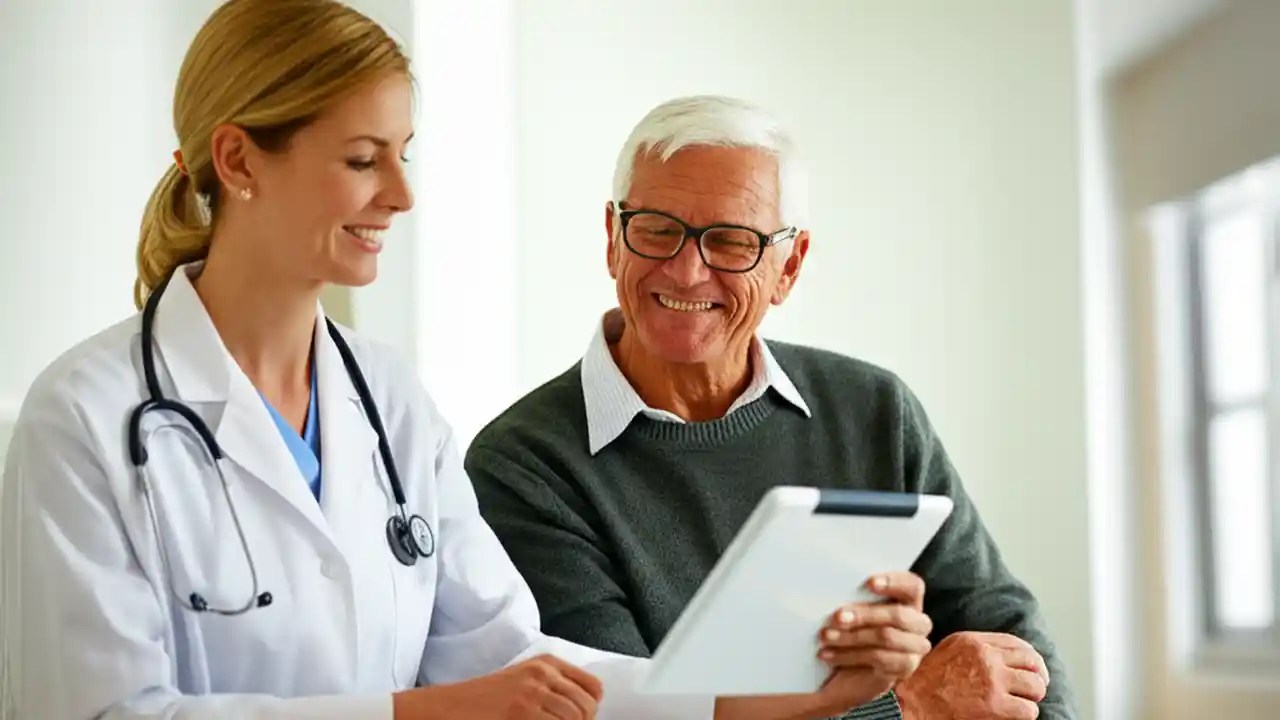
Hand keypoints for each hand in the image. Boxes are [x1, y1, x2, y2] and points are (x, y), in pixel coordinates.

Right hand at [394, 654, 602, 719]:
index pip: (594, 687)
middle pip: (586, 707)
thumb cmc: (489, 697)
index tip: (581, 719)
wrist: (454, 705)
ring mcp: (533, 693)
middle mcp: (543, 674)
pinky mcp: (523, 713)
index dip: (592, 708)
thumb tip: (587, 709)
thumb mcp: (525, 679)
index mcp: (547, 663)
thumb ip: (554, 686)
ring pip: (574, 719)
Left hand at [812, 571, 931, 710]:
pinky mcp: (905, 668)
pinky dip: (848, 655)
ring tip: (826, 636)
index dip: (894, 582)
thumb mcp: (856, 610)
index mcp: (910, 600)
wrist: (852, 671)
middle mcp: (919, 623)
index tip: (869, 582)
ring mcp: (915, 648)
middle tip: (837, 617)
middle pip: (898, 615)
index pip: (912, 586)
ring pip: (886, 637)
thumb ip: (856, 598)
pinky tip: (828, 654)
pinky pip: (878, 659)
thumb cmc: (854, 629)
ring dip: (851, 637)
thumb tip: (836, 589)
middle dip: (864, 615)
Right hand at [895, 631, 1049, 719]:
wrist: (911, 702)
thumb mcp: (948, 651)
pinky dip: (1025, 715)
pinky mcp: (996, 705)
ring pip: (1035, 687)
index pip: (1016, 643)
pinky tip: (1013, 716)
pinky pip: (1029, 710)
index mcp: (973, 641)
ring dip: (1031, 698)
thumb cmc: (925, 681)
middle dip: (1037, 677)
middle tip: (1034, 689)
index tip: (1034, 668)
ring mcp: (993, 680)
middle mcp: (986, 656)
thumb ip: (974, 648)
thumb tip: (1002, 655)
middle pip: (1032, 663)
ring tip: (1023, 704)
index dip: (1030, 657)